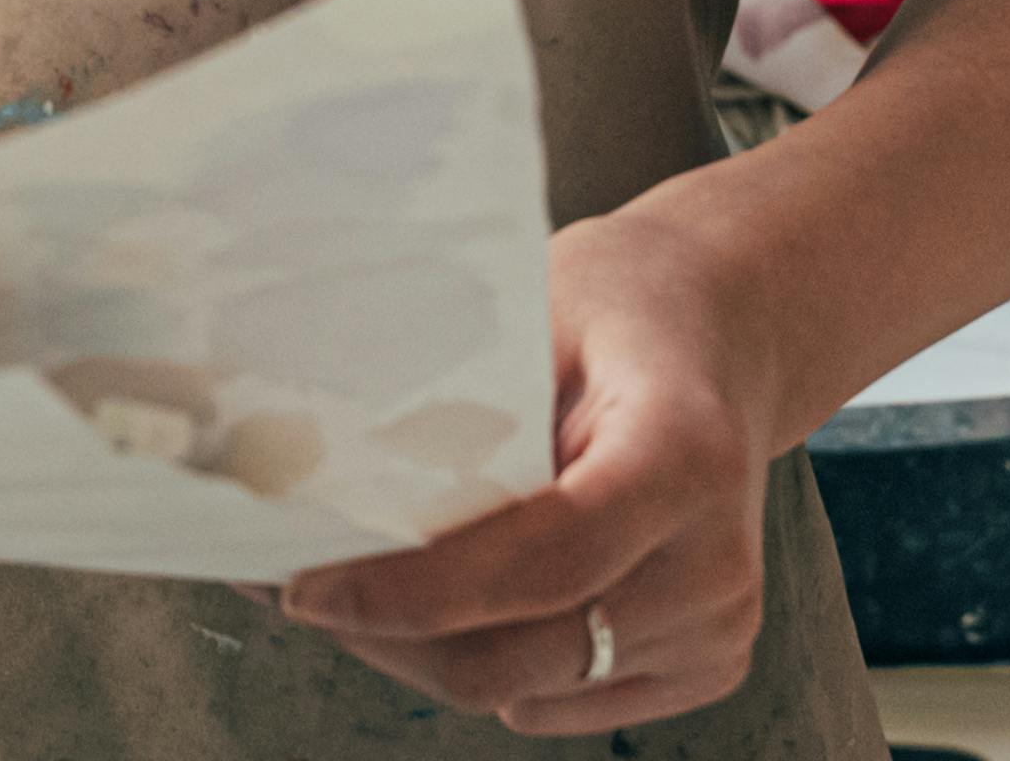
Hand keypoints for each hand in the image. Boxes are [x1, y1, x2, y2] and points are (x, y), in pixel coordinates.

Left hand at [277, 213, 787, 734]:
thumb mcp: (534, 312)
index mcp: (683, 455)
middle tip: (290, 584)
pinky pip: (555, 698)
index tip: (305, 585)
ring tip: (341, 589)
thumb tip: (314, 465)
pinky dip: (484, 660)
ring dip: (420, 651)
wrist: (719, 336)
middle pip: (518, 653)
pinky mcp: (706, 665)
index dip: (414, 589)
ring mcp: (718, 627)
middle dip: (387, 633)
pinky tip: (430, 603)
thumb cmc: (614, 310)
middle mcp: (715, 562)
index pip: (541, 559)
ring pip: (522, 688)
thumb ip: (456, 403)